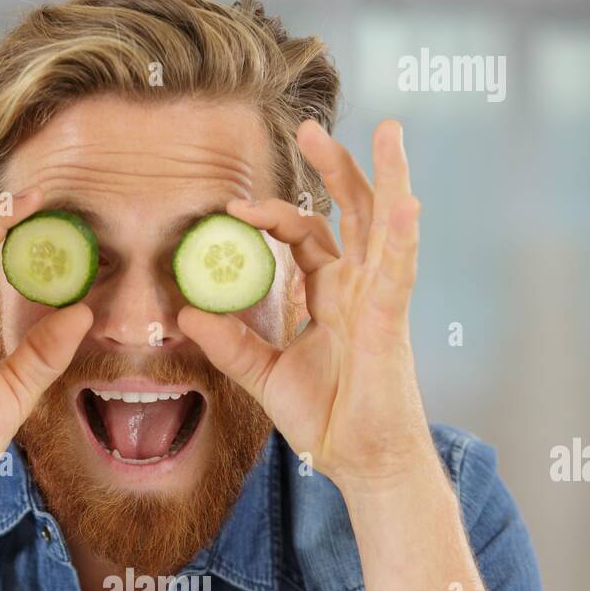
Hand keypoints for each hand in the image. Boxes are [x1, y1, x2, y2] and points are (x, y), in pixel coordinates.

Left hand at [177, 119, 431, 494]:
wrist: (359, 461)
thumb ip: (230, 344)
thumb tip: (185, 313)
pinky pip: (399, 270)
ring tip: (387, 131)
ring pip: (386, 225)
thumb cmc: (328, 420)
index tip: (232, 209)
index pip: (306, 239)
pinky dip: (402, 234)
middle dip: (334, 169)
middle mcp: (359, 290)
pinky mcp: (391, 321)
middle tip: (309, 129)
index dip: (273, 217)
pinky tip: (404, 201)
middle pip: (351, 213)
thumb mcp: (264, 376)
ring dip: (387, 176)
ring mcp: (380, 301)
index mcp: (331, 298)